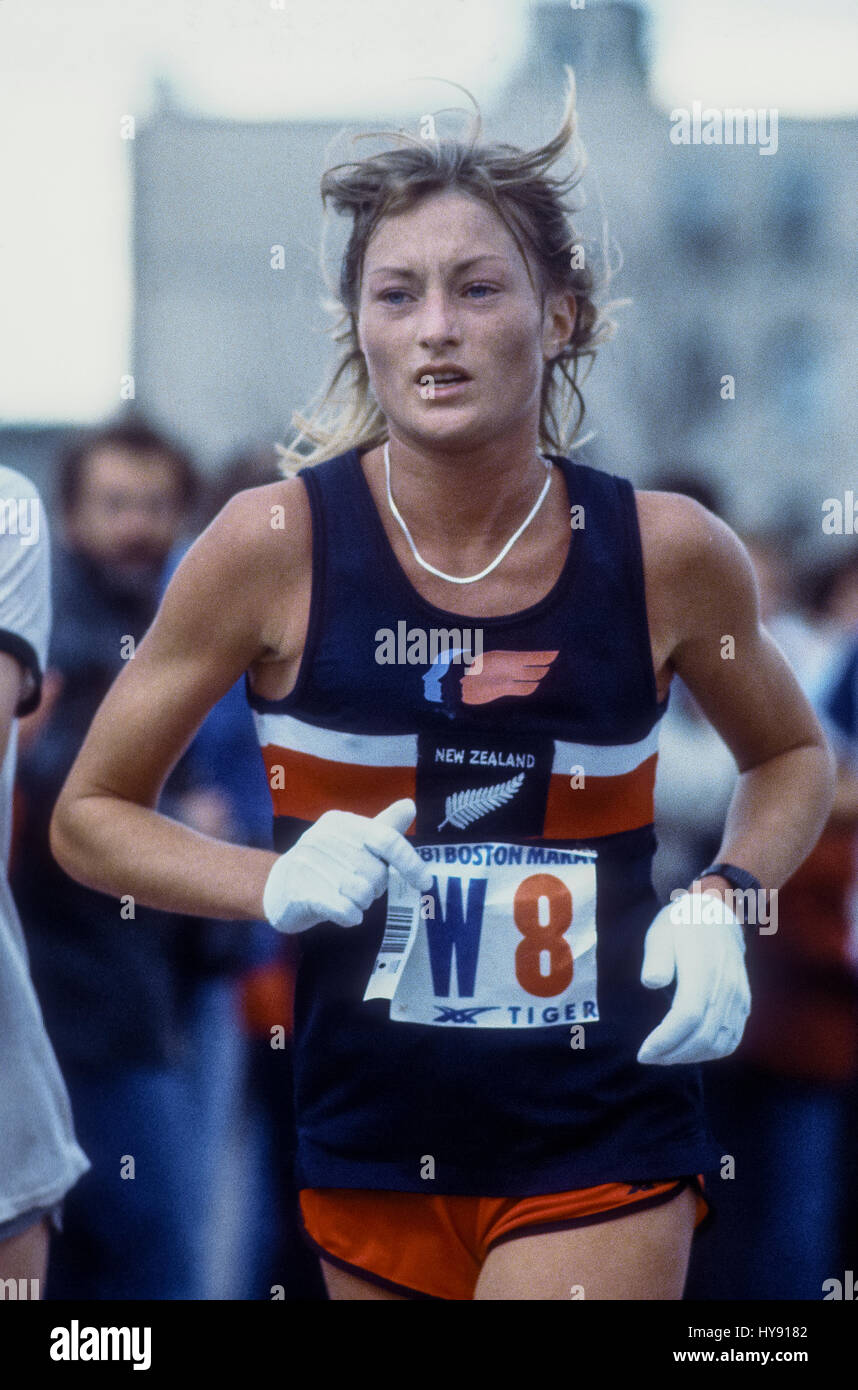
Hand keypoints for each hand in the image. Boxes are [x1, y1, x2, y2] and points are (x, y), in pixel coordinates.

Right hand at [262, 798, 432, 933]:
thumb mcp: (353, 842)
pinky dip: (350, 916)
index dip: (409, 862)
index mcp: (341, 822)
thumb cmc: (325, 865)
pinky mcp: (300, 891)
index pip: (386, 839)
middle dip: (375, 887)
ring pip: (362, 892)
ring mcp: (309, 863)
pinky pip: (344, 909)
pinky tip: (343, 913)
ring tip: (346, 898)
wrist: (276, 888)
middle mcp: (323, 837)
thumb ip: (383, 828)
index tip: (425, 882)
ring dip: (361, 903)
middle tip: (358, 887)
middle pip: (376, 872)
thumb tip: (410, 805)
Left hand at [637, 892, 750, 1064]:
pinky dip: (711, 1052)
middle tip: (648, 1057)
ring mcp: (738, 997)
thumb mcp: (660, 932)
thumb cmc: (682, 926)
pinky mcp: (743, 1004)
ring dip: (691, 1057)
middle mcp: (726, 987)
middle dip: (673, 1054)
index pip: (687, 1016)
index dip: (666, 1040)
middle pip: (703, 1036)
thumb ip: (656, 957)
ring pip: (720, 1043)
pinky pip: (732, 1039)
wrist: (716, 916)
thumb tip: (651, 982)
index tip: (643, 1052)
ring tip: (665, 1056)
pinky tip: (689, 1051)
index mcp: (704, 969)